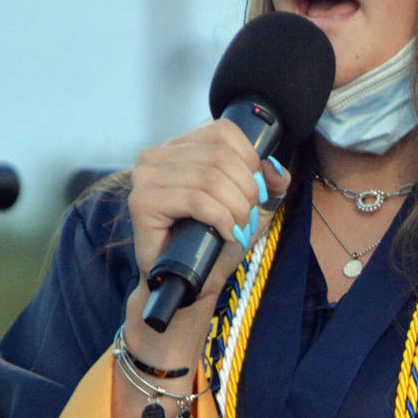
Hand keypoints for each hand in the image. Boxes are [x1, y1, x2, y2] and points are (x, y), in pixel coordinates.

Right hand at [124, 120, 289, 355]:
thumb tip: (275, 170)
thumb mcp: (252, 207)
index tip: (256, 192)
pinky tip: (225, 234)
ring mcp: (145, 177)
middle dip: (246, 191)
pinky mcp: (142, 202)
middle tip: (247, 218)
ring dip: (236, 209)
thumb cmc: (214, 243)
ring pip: (212, 179)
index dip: (251, 160)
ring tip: (236, 229)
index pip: (225, 132)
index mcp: (179, 147)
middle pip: (222, 156)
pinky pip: (197, 200)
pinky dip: (222, 219)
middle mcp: (156, 155)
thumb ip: (269, 184)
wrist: (188, 285)